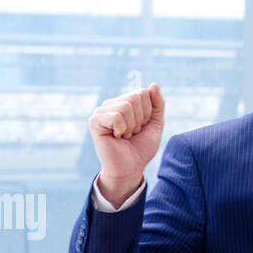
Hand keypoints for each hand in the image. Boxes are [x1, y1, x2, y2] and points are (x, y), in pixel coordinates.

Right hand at [89, 83, 164, 206]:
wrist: (131, 168)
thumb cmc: (141, 148)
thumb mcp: (155, 124)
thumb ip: (157, 105)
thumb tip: (154, 85)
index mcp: (125, 102)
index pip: (142, 93)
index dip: (148, 113)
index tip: (141, 127)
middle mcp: (112, 104)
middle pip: (135, 97)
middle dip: (140, 119)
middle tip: (132, 133)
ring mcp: (102, 111)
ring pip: (126, 106)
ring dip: (131, 126)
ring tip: (124, 135)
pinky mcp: (95, 120)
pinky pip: (116, 116)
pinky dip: (122, 129)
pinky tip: (116, 137)